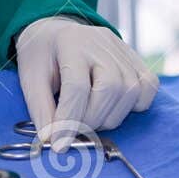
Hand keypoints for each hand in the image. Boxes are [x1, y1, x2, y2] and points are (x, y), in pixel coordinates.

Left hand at [14, 16, 158, 151]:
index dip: (69, 121)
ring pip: (131, 91)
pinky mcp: (135, 57)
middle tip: (75, 128)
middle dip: (91, 119)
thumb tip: (51, 140)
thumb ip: (40, 109)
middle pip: (110, 88)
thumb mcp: (30, 78)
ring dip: (110, 117)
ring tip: (90, 118)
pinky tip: (113, 107)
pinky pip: (148, 86)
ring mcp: (121, 49)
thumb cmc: (42, 56)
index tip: (59, 145)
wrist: (56, 31)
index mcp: (70, 43)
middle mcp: (100, 42)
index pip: (77, 86)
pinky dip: (135, 105)